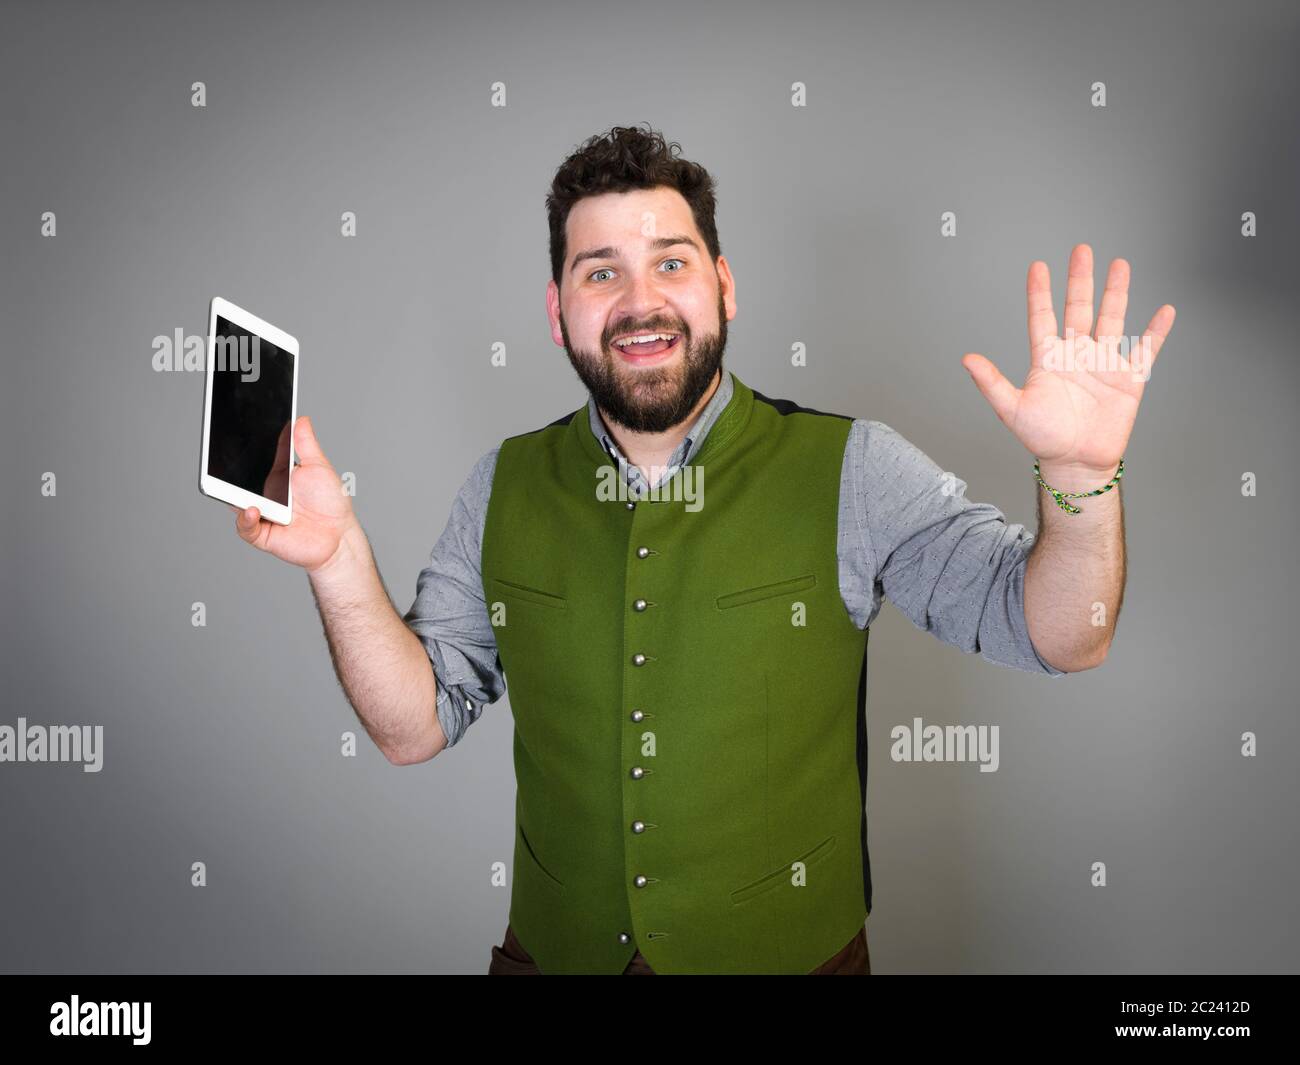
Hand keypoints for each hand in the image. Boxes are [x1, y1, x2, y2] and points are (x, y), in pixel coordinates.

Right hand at [233, 415, 358, 571]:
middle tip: (222, 457)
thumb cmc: (331, 503)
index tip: (234, 430)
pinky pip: (246, 528)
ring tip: (235, 485)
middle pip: (238, 480)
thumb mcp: (318, 467)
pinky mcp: (263, 535)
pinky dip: (245, 519)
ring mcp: (262, 514)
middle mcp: (265, 494)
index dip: (241, 447)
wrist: (340, 535)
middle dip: (227, 470)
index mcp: (275, 476)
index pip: (252, 459)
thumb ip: (306, 444)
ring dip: (232, 494)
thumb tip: (300, 419)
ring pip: (237, 502)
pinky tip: (251, 509)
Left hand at [961, 244, 1174, 479]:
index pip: (1042, 317)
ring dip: (1116, 292)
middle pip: (1079, 308)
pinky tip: (1165, 311)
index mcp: (1048, 359)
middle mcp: (1076, 355)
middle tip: (1082, 250)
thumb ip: (991, 382)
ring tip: (1119, 265)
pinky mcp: (1128, 379)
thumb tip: (966, 358)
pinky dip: (1156, 331)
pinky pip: (1146, 350)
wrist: (1075, 463)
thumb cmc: (1043, 438)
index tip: (1038, 266)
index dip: (1040, 292)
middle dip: (1080, 279)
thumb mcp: (1011, 408)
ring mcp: (1103, 364)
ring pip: (1112, 319)